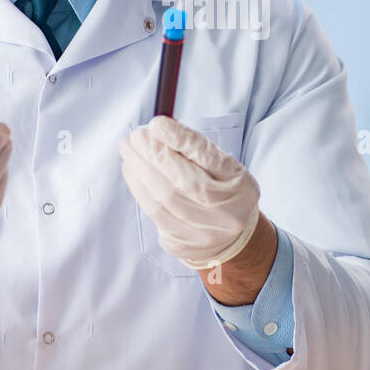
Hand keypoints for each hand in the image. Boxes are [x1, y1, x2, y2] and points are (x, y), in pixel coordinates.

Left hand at [118, 115, 259, 268]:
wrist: (231, 237)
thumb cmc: (222, 191)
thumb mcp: (223, 166)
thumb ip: (196, 147)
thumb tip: (159, 128)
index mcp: (241, 186)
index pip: (209, 159)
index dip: (181, 140)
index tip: (157, 124)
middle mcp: (227, 213)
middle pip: (183, 182)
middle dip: (154, 155)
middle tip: (136, 136)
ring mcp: (204, 233)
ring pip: (164, 200)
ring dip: (140, 171)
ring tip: (128, 151)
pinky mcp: (182, 244)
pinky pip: (155, 214)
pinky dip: (139, 189)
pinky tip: (132, 172)